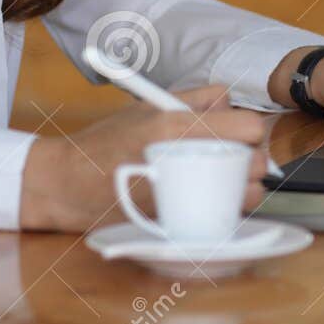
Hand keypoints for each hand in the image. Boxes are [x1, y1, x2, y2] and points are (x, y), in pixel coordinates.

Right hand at [19, 85, 271, 231]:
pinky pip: (224, 216)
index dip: (249, 128)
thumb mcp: (147, 105)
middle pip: (255, 162)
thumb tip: (230, 102)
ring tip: (227, 179)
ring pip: (247, 195)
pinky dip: (226, 208)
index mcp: (176, 125)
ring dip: (245, 187)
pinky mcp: (180, 224)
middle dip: (253, 159)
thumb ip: (194, 99)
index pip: (249, 127)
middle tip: (236, 156)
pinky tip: (211, 198)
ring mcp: (184, 197)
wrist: (68, 185)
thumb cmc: (107, 141)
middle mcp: (183, 161)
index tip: (239, 130)